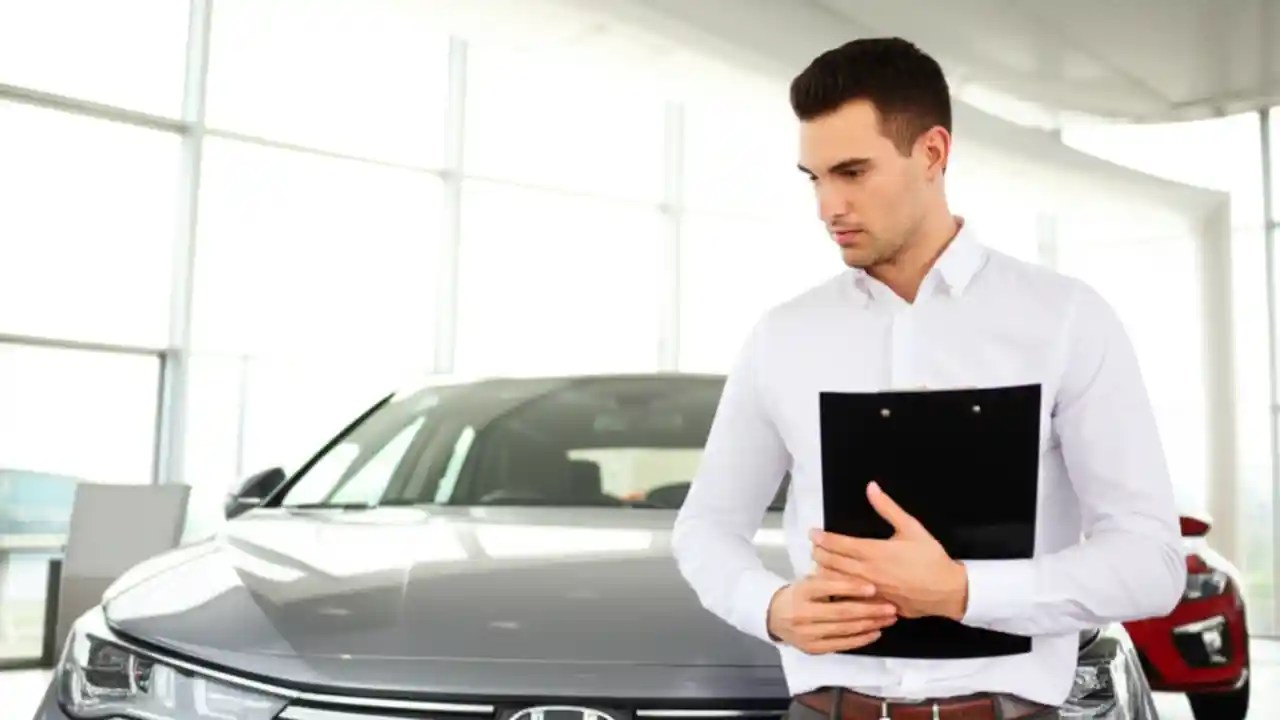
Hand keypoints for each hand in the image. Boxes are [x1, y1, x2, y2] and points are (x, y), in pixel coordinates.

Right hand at [765, 574, 897, 654]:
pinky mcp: (813, 648)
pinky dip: (861, 638)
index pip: (829, 588)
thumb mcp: (809, 581)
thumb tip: (862, 571)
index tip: (873, 587)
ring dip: (870, 624)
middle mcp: (803, 613)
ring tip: (889, 618)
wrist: (774, 616)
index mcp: (802, 591)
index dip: (851, 588)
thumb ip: (831, 578)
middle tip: (890, 606)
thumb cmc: (799, 594)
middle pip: (841, 612)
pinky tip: (875, 631)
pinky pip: (842, 644)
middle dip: (869, 610)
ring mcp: (807, 634)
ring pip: (844, 629)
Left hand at [810, 481, 967, 619]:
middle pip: (832, 563)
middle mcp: (867, 572)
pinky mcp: (875, 606)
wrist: (947, 590)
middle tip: (813, 547)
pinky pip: (850, 601)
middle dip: (819, 553)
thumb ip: (888, 508)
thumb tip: (871, 487)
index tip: (813, 533)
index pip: (839, 544)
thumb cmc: (929, 557)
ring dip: (824, 572)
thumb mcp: (911, 527)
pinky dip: (839, 593)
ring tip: (817, 564)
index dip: (823, 538)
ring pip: (837, 583)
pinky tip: (832, 589)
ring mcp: (870, 592)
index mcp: (874, 551)